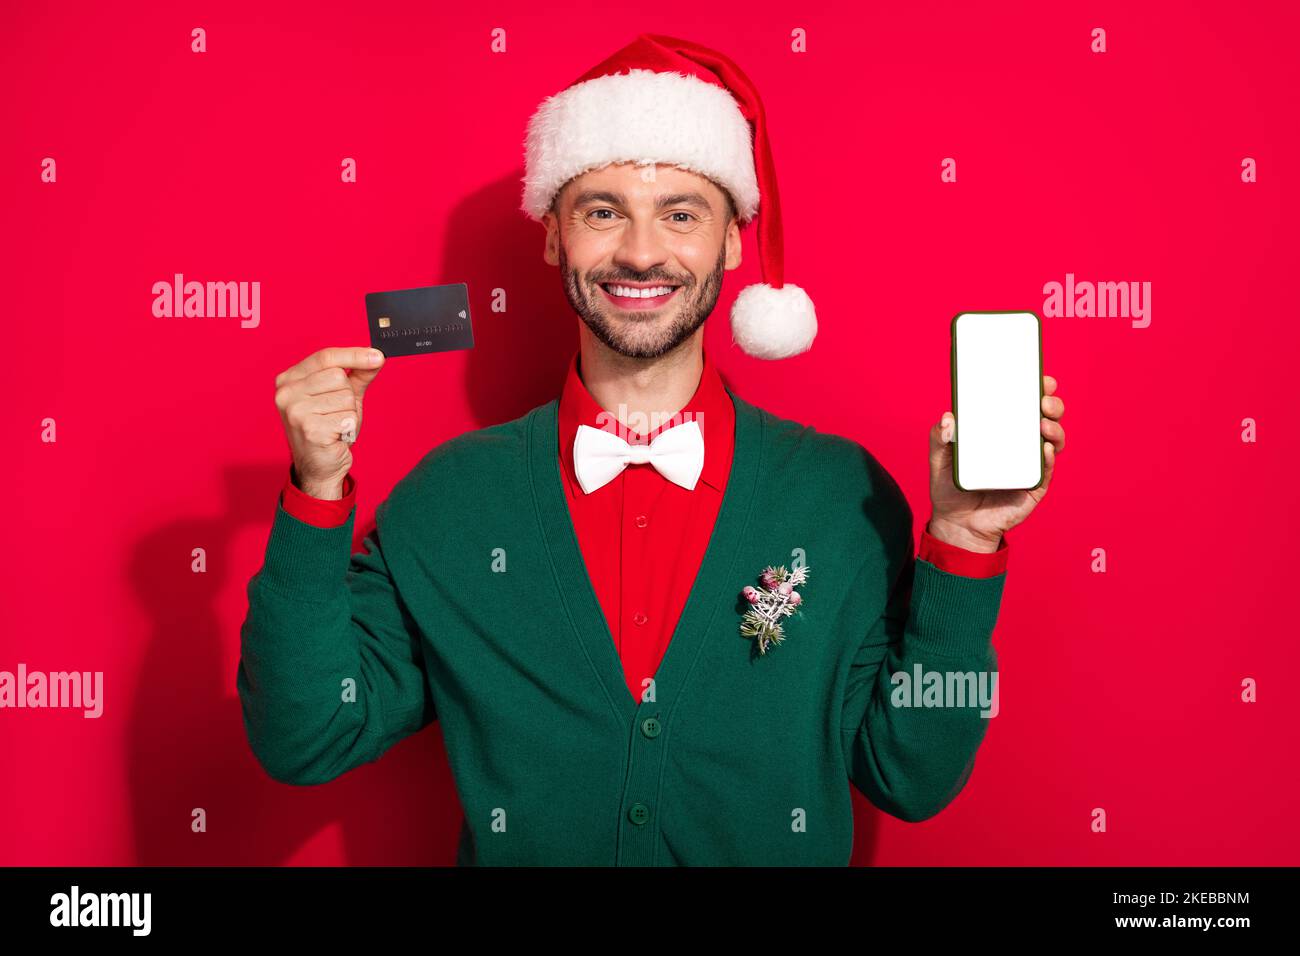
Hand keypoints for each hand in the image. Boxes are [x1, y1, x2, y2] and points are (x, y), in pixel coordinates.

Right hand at [274, 346, 385, 497]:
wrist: (320, 467)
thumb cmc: (329, 429)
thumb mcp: (342, 397)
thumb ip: (357, 375)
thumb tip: (376, 356)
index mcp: (289, 379)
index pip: (325, 356)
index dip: (354, 355)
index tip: (378, 356)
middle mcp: (286, 393)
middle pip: (339, 376)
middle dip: (348, 396)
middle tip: (336, 414)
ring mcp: (296, 411)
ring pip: (346, 397)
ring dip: (349, 414)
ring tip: (335, 426)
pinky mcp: (309, 429)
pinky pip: (347, 418)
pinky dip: (349, 428)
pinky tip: (336, 436)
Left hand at [927, 374, 1065, 550]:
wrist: (958, 525)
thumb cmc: (951, 487)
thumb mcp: (940, 458)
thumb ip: (939, 437)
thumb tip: (948, 418)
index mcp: (1002, 432)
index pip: (1023, 405)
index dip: (1035, 389)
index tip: (1039, 377)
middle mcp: (1019, 445)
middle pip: (1045, 418)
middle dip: (1051, 404)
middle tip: (1043, 400)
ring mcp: (1029, 465)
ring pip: (1053, 441)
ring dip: (1054, 429)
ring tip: (1042, 424)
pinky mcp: (1033, 487)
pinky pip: (1045, 470)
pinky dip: (1048, 458)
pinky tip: (1044, 449)